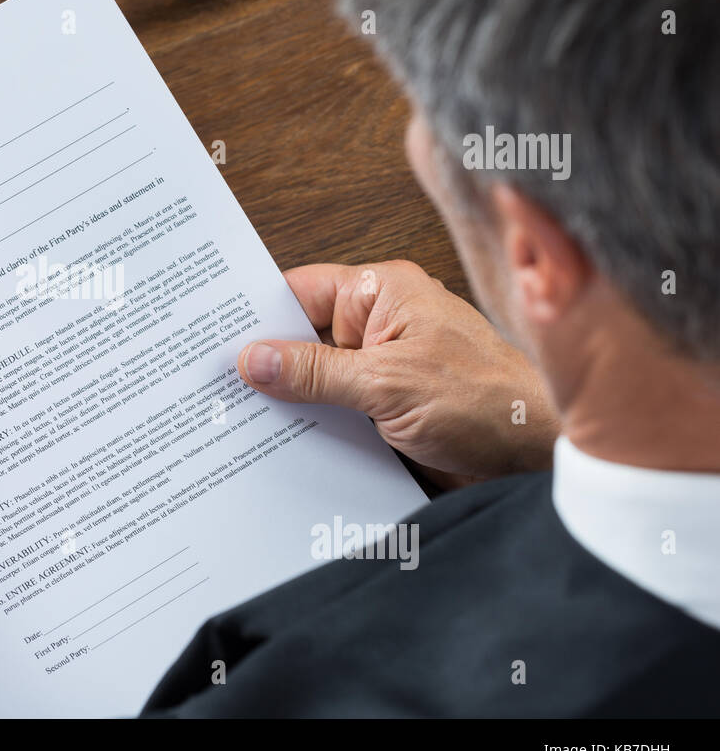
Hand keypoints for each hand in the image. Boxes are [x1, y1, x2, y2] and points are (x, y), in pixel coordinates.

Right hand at [238, 261, 558, 487]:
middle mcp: (381, 325)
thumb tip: (254, 359)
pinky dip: (308, 428)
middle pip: (301, 337)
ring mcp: (383, 369)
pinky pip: (333, 413)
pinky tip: (274, 445)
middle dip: (263, 362)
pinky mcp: (386, 411)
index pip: (298, 291)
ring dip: (286, 402)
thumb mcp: (387, 383)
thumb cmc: (490, 403)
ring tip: (231, 418)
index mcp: (383, 294)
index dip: (254, 312)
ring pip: (314, 380)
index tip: (209, 333)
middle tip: (211, 383)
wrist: (541, 460)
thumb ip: (315, 372)